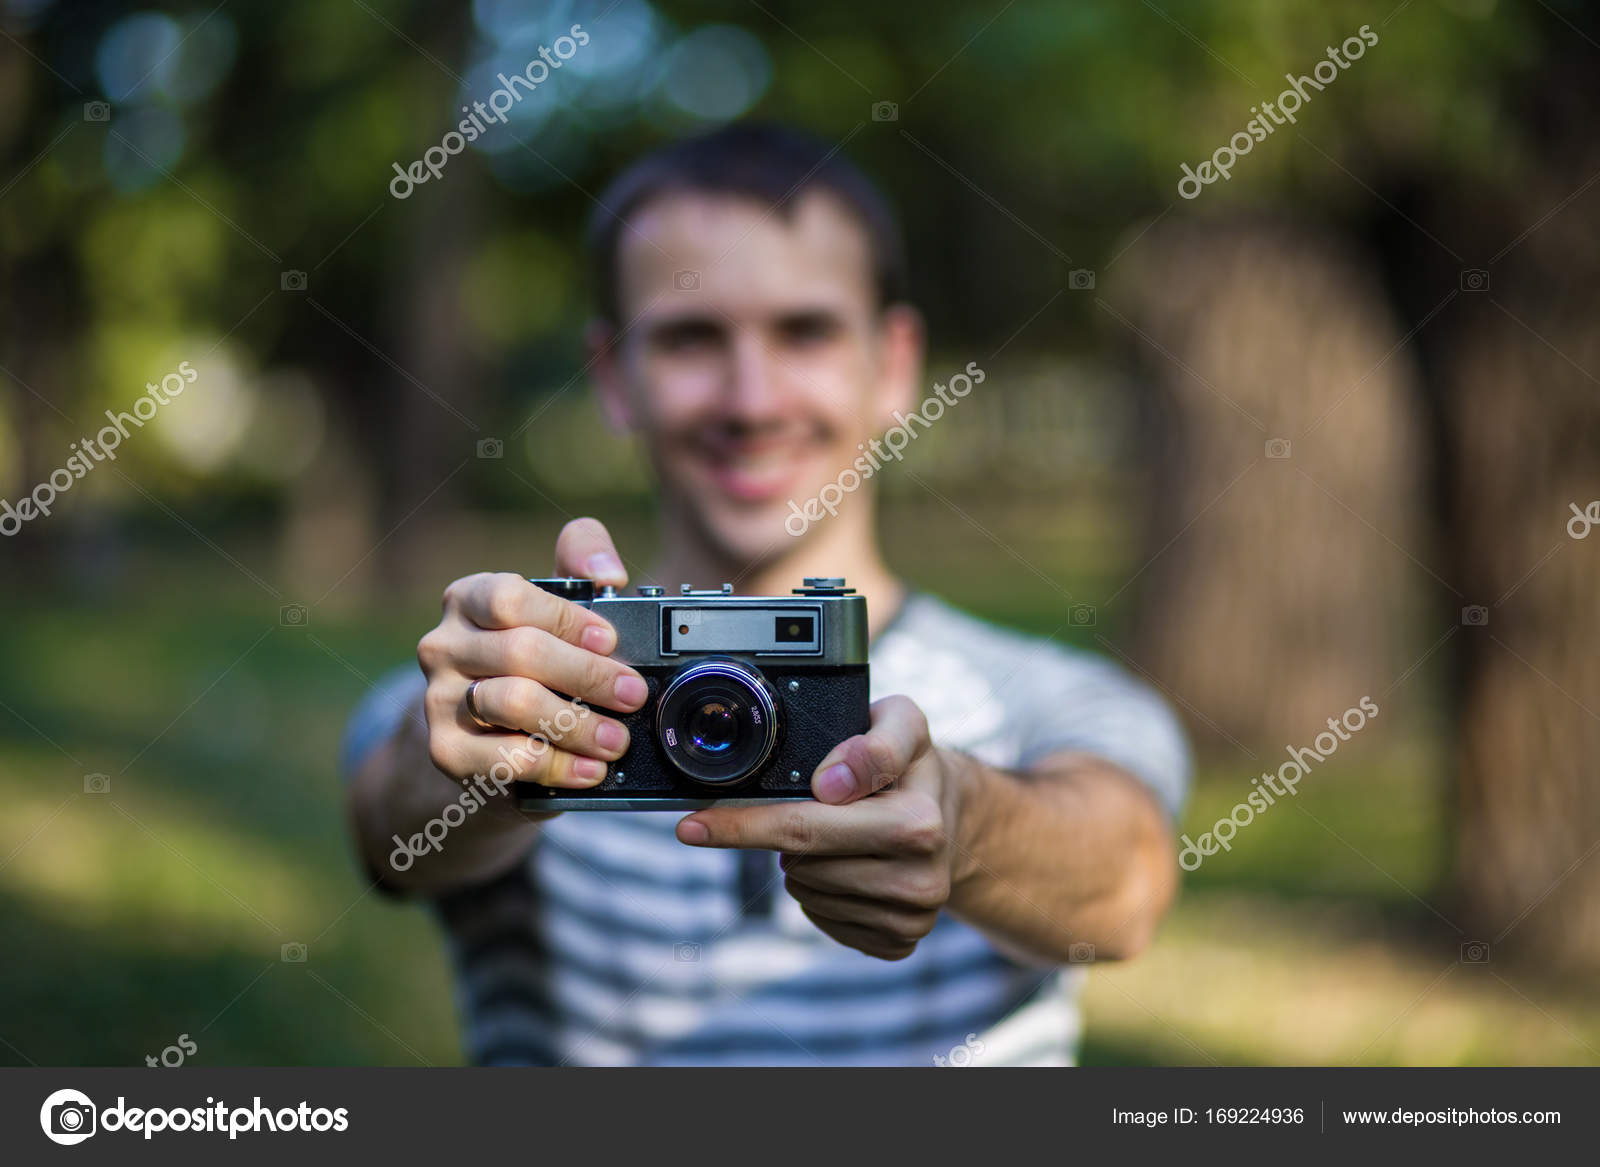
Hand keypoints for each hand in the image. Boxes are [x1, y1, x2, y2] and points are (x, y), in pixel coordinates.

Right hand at [415, 518, 649, 792]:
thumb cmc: (530, 659)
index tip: (610, 640)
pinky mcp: (447, 751)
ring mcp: (439, 700)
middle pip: (519, 652)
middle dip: (587, 674)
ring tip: (616, 739)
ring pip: (512, 703)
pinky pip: (506, 758)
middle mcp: (444, 646)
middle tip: (632, 694)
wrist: (484, 733)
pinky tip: (590, 769)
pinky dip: (558, 765)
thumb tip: (609, 571)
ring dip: (577, 723)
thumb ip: (581, 565)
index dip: (566, 618)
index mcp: (468, 600)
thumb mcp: (553, 605)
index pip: (510, 598)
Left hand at [676, 696, 977, 959]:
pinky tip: (848, 866)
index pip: (804, 828)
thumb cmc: (915, 765)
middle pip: (800, 863)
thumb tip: (828, 781)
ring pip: (806, 894)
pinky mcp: (899, 944)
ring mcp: (911, 919)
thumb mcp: (904, 723)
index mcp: (918, 824)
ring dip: (804, 862)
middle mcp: (921, 880)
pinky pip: (824, 921)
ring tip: (839, 833)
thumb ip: (874, 741)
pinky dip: (821, 893)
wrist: (956, 818)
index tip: (691, 825)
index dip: (740, 825)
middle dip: (786, 833)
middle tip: (816, 806)